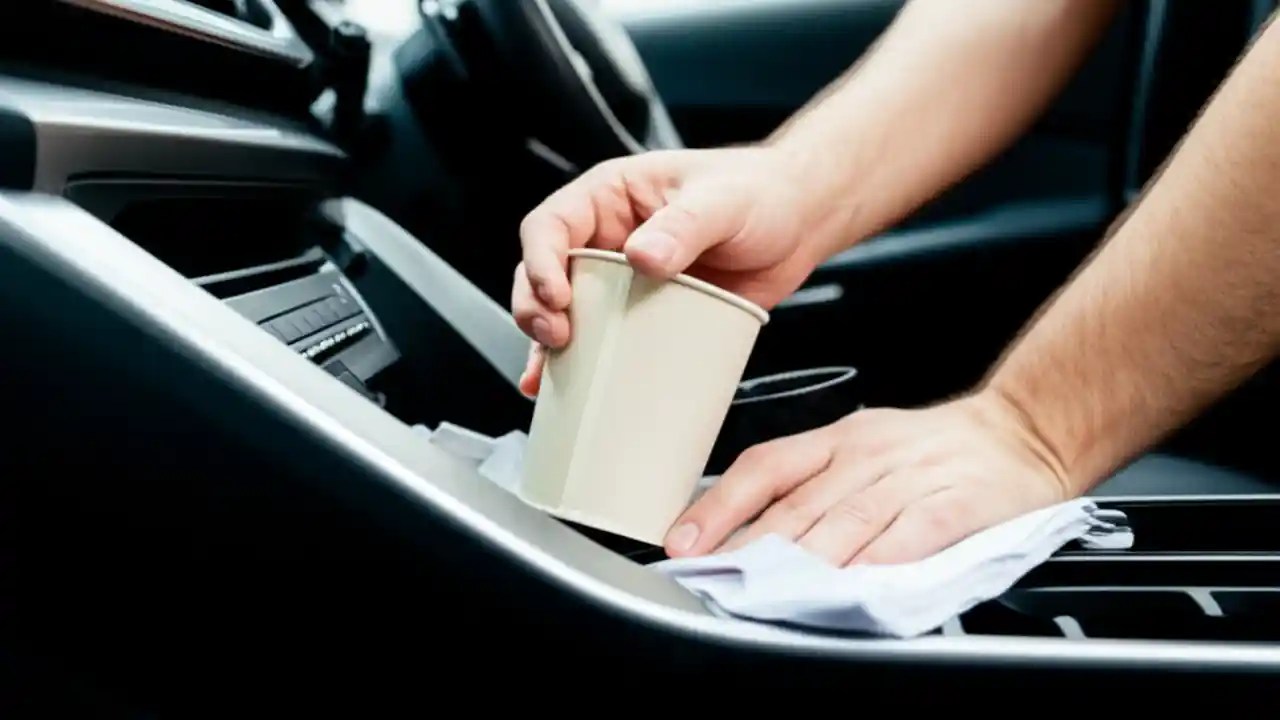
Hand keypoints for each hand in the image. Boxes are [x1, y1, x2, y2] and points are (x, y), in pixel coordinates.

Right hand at [512, 146, 832, 396]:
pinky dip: (578, 367)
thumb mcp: (723, 202)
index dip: (541, 259)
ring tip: (549, 372)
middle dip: (536, 307)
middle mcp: (606, 238)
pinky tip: (561, 388)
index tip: (557, 294)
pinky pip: (600, 341)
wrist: (800, 223)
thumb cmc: (761, 193)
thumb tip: (643, 257)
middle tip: (556, 335)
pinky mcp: (641, 315)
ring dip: (547, 344)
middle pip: (543, 272)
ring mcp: (620, 280)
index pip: (552, 223)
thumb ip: (685, 225)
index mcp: (612, 197)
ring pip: (562, 312)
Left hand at [663, 392, 1072, 565]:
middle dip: (749, 549)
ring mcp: (912, 479)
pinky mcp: (959, 504)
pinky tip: (853, 585)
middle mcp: (867, 455)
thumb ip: (813, 489)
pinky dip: (879, 562)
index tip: (683, 543)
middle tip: (712, 582)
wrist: (1025, 429)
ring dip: (800, 563)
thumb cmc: (934, 450)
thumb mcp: (864, 449)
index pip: (764, 467)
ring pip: (844, 523)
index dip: (718, 506)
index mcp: (838, 440)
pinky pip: (911, 536)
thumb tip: (745, 534)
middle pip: (796, 505)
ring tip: (763, 593)